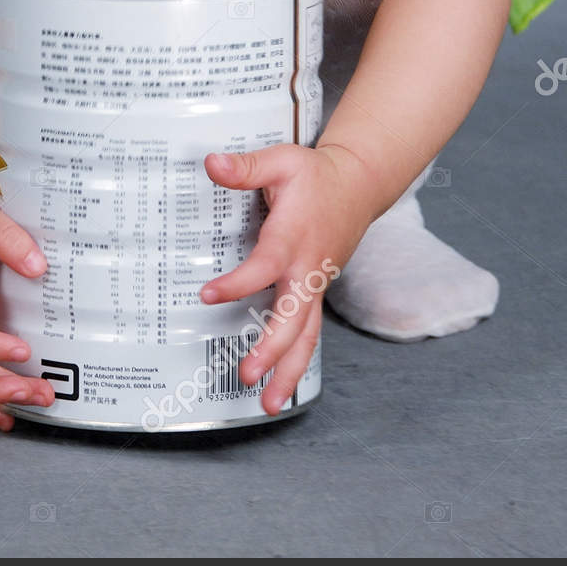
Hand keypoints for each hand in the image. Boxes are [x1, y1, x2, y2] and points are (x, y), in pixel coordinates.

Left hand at [199, 143, 376, 414]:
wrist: (359, 184)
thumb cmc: (315, 175)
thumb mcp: (280, 161)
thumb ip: (245, 167)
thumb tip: (211, 163)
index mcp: (293, 237)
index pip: (265, 266)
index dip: (238, 284)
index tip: (207, 295)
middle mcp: (307, 269)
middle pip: (294, 318)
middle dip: (272, 350)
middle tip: (247, 375)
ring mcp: (315, 285)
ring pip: (307, 336)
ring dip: (290, 372)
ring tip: (270, 404)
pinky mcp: (316, 292)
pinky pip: (308, 332)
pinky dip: (296, 360)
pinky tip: (281, 384)